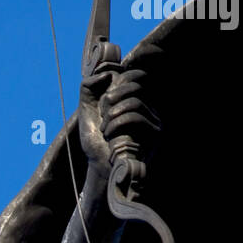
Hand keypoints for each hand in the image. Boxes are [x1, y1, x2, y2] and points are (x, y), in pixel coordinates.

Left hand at [78, 62, 160, 179]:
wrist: (100, 169)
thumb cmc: (95, 143)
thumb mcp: (87, 111)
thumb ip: (89, 88)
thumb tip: (107, 73)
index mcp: (136, 101)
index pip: (136, 76)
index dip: (118, 81)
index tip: (105, 100)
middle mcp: (149, 109)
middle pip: (136, 85)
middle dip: (113, 98)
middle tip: (103, 115)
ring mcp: (154, 121)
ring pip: (135, 102)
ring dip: (114, 114)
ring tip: (105, 129)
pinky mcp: (155, 134)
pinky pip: (136, 116)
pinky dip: (118, 123)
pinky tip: (109, 135)